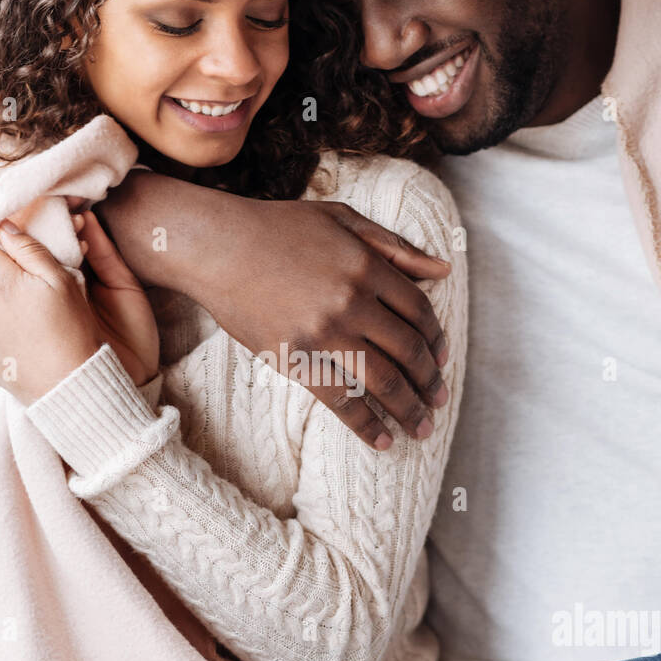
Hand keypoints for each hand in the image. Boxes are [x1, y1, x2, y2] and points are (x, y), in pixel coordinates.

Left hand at [0, 216, 157, 405]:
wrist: (70, 386)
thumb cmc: (73, 330)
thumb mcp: (62, 280)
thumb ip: (30, 248)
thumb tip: (5, 227)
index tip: (17, 248)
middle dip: (4, 272)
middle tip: (35, 286)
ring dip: (2, 300)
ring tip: (34, 315)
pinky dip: (2, 327)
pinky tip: (28, 337)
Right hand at [98, 172, 450, 449]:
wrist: (215, 247)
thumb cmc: (277, 227)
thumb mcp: (342, 220)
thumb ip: (396, 246)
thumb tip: (444, 268)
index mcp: (367, 266)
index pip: (419, 311)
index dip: (436, 339)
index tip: (442, 358)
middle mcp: (352, 301)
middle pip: (408, 350)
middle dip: (429, 381)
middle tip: (439, 401)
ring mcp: (324, 332)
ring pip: (383, 381)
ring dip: (409, 410)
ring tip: (422, 428)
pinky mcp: (294, 357)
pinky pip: (339, 399)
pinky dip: (365, 424)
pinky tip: (381, 440)